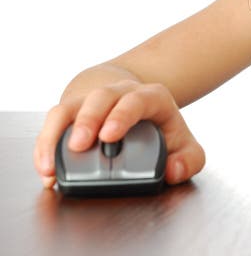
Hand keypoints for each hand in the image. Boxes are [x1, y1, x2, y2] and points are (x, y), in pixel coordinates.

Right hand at [33, 79, 205, 188]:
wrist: (141, 112)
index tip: (109, 136)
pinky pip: (54, 122)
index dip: (122, 115)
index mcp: (150, 98)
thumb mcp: (185, 145)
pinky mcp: (72, 113)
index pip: (137, 99)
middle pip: (100, 97)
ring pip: (69, 107)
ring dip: (55, 134)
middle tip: (78, 147)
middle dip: (87, 121)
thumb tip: (173, 171)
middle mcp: (119, 94)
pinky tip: (46, 168)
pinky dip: (46, 145)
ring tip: (50, 165)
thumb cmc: (161, 131)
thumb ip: (189, 160)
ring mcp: (93, 101)